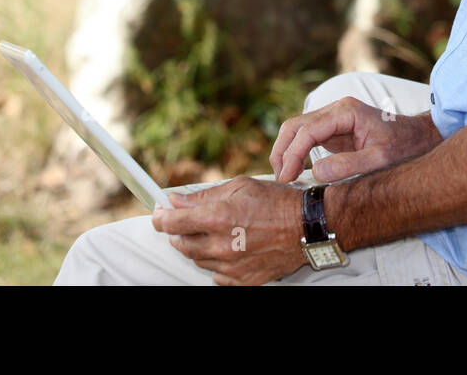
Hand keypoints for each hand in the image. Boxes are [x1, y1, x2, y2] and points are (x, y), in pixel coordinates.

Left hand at [152, 176, 305, 285]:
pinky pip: (216, 275)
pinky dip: (218, 263)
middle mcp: (221, 245)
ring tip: (218, 232)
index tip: (159, 214)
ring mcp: (231, 266)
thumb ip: (203, 195)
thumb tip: (175, 200)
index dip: (160, 217)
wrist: (306, 227)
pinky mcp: (242, 280)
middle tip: (190, 221)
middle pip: (180, 244)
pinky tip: (231, 249)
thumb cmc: (277, 202)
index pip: (171, 223)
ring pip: (198, 259)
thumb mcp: (240, 186)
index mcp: (218, 217)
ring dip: (200, 246)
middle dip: (179, 232)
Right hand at [269, 96, 438, 182]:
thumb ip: (349, 165)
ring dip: (286, 150)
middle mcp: (337, 109)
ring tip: (283, 176)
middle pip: (296, 125)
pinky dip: (295, 151)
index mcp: (346, 111)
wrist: (420, 137)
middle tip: (280, 179)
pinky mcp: (334, 128)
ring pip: (298, 129)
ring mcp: (334, 118)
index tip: (286, 177)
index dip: (292, 154)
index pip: (308, 130)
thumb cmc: (404, 147)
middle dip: (283, 151)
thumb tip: (314, 172)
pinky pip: (307, 137)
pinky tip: (293, 170)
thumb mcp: (380, 159)